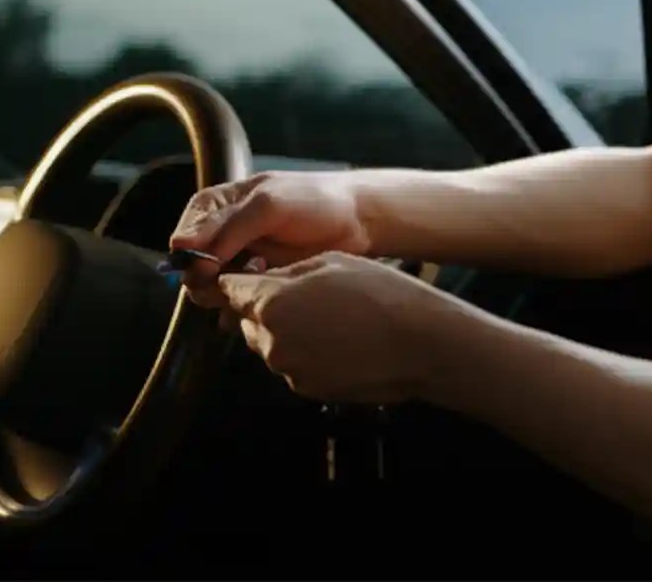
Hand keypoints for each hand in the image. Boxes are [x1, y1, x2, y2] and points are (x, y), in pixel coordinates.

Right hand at [170, 171, 371, 306]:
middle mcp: (227, 231)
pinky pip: (239, 296)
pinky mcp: (263, 278)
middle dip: (204, 278)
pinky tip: (244, 313)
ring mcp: (245, 256)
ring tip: (236, 300)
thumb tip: (181, 248)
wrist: (358, 219)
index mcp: (222, 204)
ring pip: (216, 283)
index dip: (190, 251)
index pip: (190, 230)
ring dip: (220, 295)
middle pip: (198, 262)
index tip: (202, 269)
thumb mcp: (268, 206)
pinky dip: (238, 306)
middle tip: (221, 288)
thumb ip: (228, 227)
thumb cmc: (313, 202)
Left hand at [217, 251, 484, 403]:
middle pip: (249, 321)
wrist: (420, 344)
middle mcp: (270, 341)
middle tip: (307, 297)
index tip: (260, 275)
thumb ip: (286, 272)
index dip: (244, 280)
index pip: (231, 291)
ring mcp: (288, 369)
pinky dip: (309, 354)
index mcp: (270, 303)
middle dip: (266, 308)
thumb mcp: (331, 262)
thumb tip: (261, 279)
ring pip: (272, 345)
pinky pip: (295, 365)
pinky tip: (341, 343)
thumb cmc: (381, 294)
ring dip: (289, 332)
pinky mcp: (306, 389)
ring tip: (332, 321)